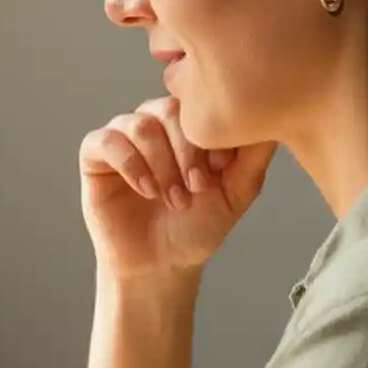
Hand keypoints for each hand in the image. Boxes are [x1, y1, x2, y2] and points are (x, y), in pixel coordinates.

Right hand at [79, 96, 276, 278]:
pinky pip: (107, 141)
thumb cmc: (196, 227)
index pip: (199, 103)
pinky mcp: (95, 156)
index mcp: (187, 123)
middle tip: (197, 187)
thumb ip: (253, 156)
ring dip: (161, 164)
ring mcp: (123, 137)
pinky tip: (147, 190)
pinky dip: (130, 165)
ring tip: (174, 198)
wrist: (161, 264)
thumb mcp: (237, 192)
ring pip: (139, 125)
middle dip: (186, 151)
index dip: (210, 135)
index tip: (222, 170)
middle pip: (168, 108)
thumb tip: (272, 118)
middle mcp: (154, 123)